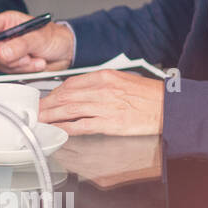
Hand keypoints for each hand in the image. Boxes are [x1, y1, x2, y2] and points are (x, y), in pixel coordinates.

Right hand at [0, 11, 73, 72]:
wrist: (66, 52)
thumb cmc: (55, 38)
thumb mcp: (39, 38)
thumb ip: (20, 45)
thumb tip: (3, 53)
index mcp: (9, 23)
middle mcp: (6, 37)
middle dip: (11, 56)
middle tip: (27, 54)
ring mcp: (9, 52)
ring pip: (2, 63)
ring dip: (21, 65)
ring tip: (36, 57)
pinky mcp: (14, 64)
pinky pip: (11, 72)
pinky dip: (25, 70)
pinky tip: (36, 63)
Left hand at [37, 70, 163, 135]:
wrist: (170, 107)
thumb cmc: (149, 95)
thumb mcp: (122, 79)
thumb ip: (100, 83)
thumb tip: (80, 90)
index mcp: (104, 77)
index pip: (70, 83)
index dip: (54, 92)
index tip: (47, 98)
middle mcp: (102, 90)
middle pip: (65, 97)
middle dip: (47, 105)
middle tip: (36, 111)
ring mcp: (105, 107)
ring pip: (70, 110)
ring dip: (52, 116)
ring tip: (41, 120)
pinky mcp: (110, 123)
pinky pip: (83, 125)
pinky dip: (67, 128)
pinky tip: (58, 130)